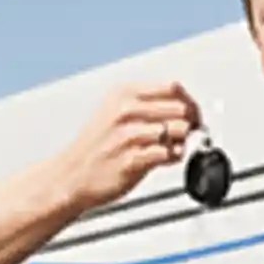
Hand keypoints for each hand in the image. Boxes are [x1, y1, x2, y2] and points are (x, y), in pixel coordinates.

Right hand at [57, 82, 201, 210]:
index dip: (189, 102)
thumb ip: (148, 105)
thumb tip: (186, 107)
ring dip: (181, 141)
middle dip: (190, 122)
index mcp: (124, 94)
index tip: (192, 114)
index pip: (173, 88)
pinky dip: (173, 157)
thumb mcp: (115, 112)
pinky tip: (162, 159)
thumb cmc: (97, 145)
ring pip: (179, 131)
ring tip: (169, 147)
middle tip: (185, 134)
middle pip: (181, 108)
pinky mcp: (132, 160)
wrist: (72, 175)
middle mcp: (126, 111)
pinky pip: (169, 154)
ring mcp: (128, 136)